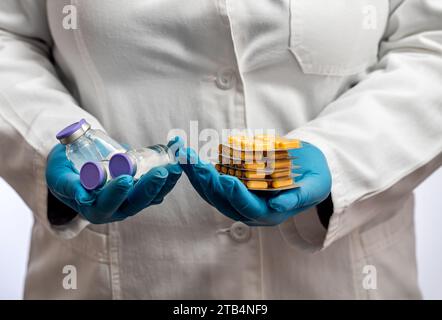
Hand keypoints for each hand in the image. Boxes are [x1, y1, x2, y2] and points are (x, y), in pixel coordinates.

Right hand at [46, 137, 182, 223]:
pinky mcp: (140, 194)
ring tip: (176, 168)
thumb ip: (69, 185)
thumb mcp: (60, 178)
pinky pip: (156, 189)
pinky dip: (167, 178)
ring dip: (164, 184)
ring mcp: (129, 203)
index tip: (126, 179)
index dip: (117, 193)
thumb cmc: (64, 173)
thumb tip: (81, 195)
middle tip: (161, 173)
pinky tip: (177, 165)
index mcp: (94, 210)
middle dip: (149, 188)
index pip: (107, 204)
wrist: (74, 170)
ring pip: (150, 197)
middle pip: (135, 202)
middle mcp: (115, 210)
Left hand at [179, 142, 331, 225]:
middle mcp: (248, 209)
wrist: (307, 171)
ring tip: (182, 152)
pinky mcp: (230, 184)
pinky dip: (197, 167)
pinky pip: (210, 179)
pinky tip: (185, 153)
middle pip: (222, 199)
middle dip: (205, 180)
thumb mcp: (315, 187)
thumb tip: (278, 205)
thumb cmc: (314, 179)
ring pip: (210, 190)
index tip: (228, 181)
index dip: (237, 197)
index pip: (249, 209)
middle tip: (192, 160)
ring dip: (194, 172)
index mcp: (269, 214)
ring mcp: (237, 198)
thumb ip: (299, 197)